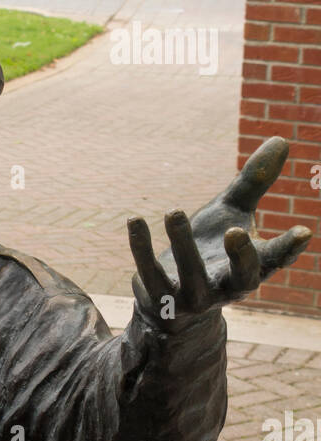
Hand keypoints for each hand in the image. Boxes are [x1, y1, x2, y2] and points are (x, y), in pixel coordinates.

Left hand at [127, 136, 311, 327]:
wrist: (171, 301)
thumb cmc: (210, 249)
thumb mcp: (232, 214)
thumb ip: (253, 183)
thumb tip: (280, 139)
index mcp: (249, 271)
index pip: (273, 261)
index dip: (288, 249)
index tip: (303, 232)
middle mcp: (226, 289)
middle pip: (241, 277)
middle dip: (240, 256)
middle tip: (236, 230)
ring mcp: (193, 299)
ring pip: (190, 274)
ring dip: (182, 243)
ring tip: (175, 211)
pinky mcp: (160, 299)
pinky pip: (150, 274)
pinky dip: (142, 247)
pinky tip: (136, 221)